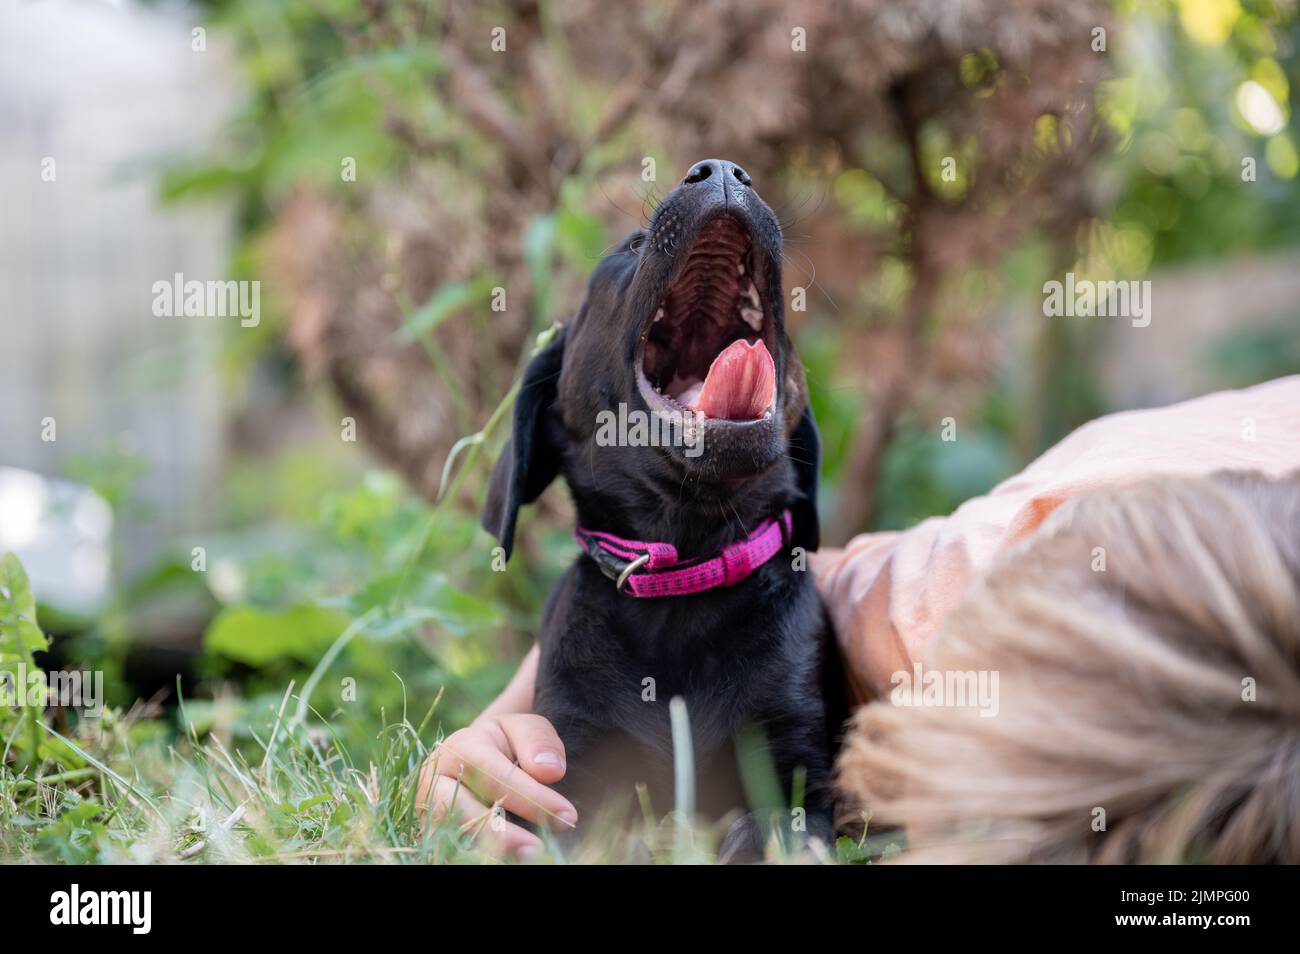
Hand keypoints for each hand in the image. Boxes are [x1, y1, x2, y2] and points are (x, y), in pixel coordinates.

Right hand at [416, 713, 576, 858]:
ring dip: (487, 850)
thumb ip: (538, 741)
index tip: (566, 816)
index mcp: (460, 748)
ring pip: (450, 836)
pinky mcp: (431, 833)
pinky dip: (476, 855)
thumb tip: (550, 771)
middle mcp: (434, 781)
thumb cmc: (506, 745)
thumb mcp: (525, 729)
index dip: (531, 798)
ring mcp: (427, 811)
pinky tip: (507, 859)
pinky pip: (448, 849)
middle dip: (498, 833)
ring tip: (525, 857)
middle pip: (458, 810)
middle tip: (536, 849)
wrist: (475, 759)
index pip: (495, 776)